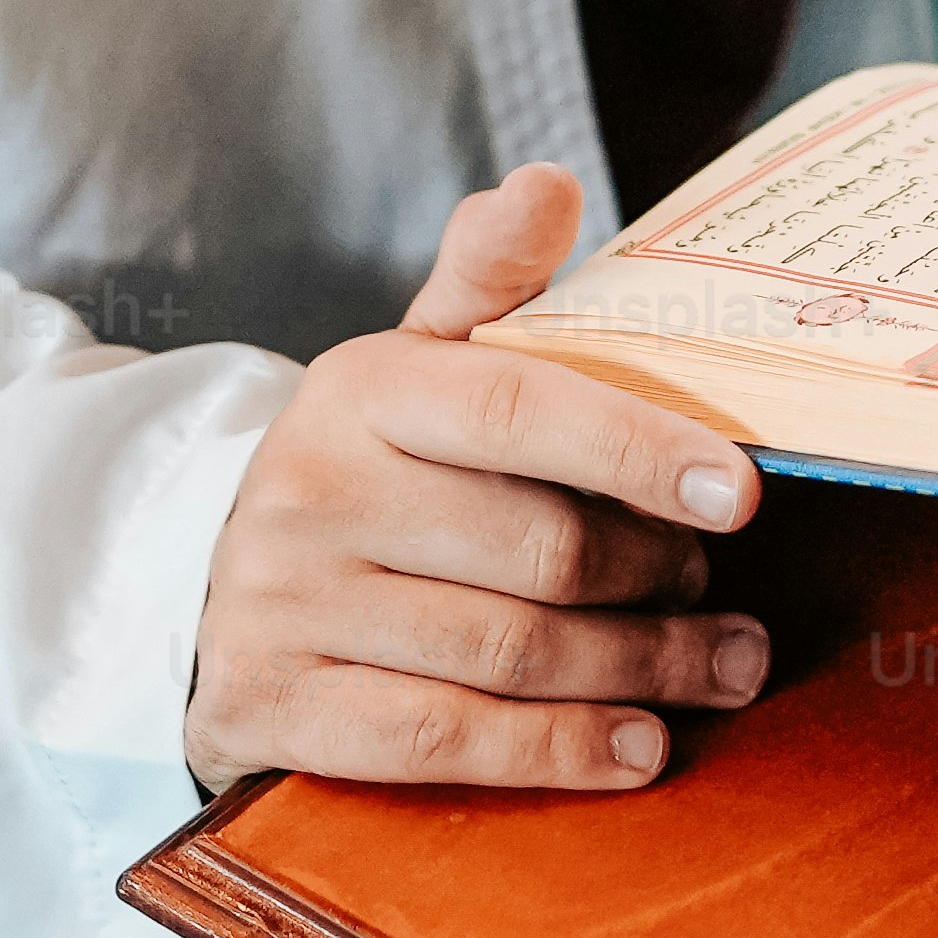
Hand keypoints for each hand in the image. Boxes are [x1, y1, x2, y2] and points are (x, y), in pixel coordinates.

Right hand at [184, 165, 766, 795]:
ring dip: (640, 671)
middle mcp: (312, 493)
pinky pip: (443, 742)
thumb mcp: (414, 365)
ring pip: (508, 654)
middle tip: (719, 595)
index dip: (639, 450)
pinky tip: (638, 748)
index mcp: (363, 390)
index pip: (520, 408)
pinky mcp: (274, 710)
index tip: (739, 494)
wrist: (197, 579)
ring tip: (723, 668)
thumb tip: (547, 185)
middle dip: (658, 580)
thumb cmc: (366, 469)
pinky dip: (558, 752)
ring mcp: (286, 607)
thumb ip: (491, 284)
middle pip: (538, 550)